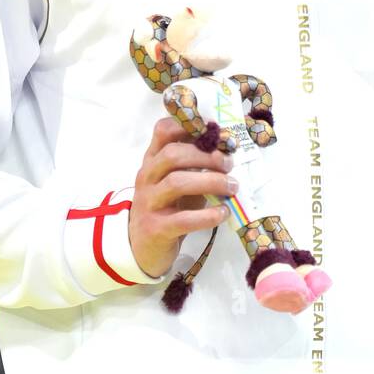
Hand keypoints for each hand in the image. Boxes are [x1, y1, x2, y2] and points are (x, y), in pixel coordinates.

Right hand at [128, 116, 236, 278]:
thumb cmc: (166, 207)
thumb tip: (227, 148)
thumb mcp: (176, 181)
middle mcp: (147, 177)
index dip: (189, 126)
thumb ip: (193, 165)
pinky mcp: (156, 228)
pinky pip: (183, 219)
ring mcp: (149, 203)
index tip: (216, 133)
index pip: (163, 131)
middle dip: (206, 156)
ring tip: (232, 187)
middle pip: (172, 155)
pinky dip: (208, 215)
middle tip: (228, 164)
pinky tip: (223, 212)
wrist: (141, 247)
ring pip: (177, 183)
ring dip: (211, 182)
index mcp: (152, 160)